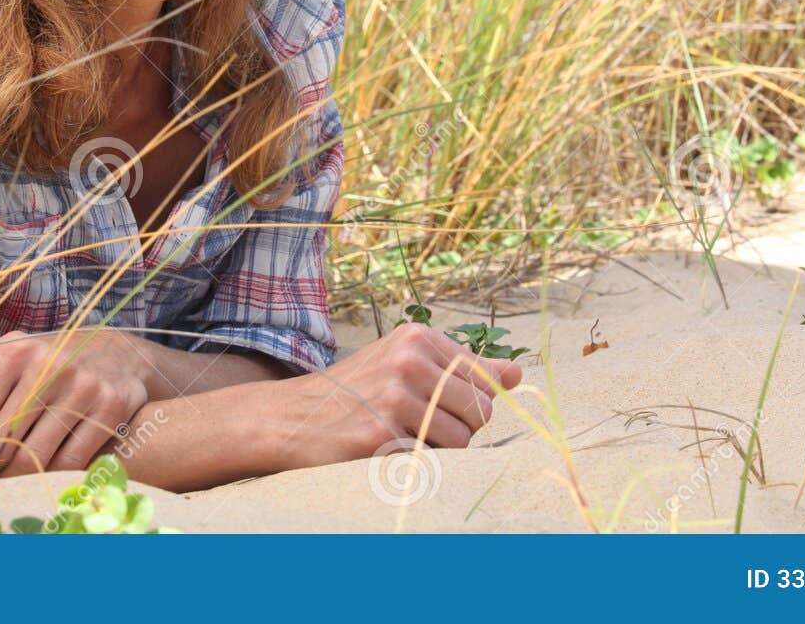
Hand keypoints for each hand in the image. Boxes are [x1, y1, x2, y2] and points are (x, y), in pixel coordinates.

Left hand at [0, 327, 151, 481]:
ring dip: (13, 478)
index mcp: (12, 352)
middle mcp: (49, 365)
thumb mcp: (3, 374)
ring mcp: (83, 386)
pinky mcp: (111, 406)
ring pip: (32, 459)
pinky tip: (43, 470)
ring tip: (6, 477)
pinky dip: (49, 475)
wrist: (119, 352)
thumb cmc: (47, 365)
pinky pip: (68, 464)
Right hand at [262, 321, 523, 470]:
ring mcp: (394, 398)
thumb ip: (459, 369)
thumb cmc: (353, 393)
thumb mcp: (403, 364)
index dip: (470, 404)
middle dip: (459, 429)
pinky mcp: (381, 436)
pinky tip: (384, 453)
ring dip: (439, 452)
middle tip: (418, 429)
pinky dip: (415, 466)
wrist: (288, 418)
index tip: (441, 408)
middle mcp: (408, 361)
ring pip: (461, 441)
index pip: (485, 380)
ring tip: (401, 440)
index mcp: (417, 337)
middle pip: (480, 411)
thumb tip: (516, 374)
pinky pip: (430, 462)